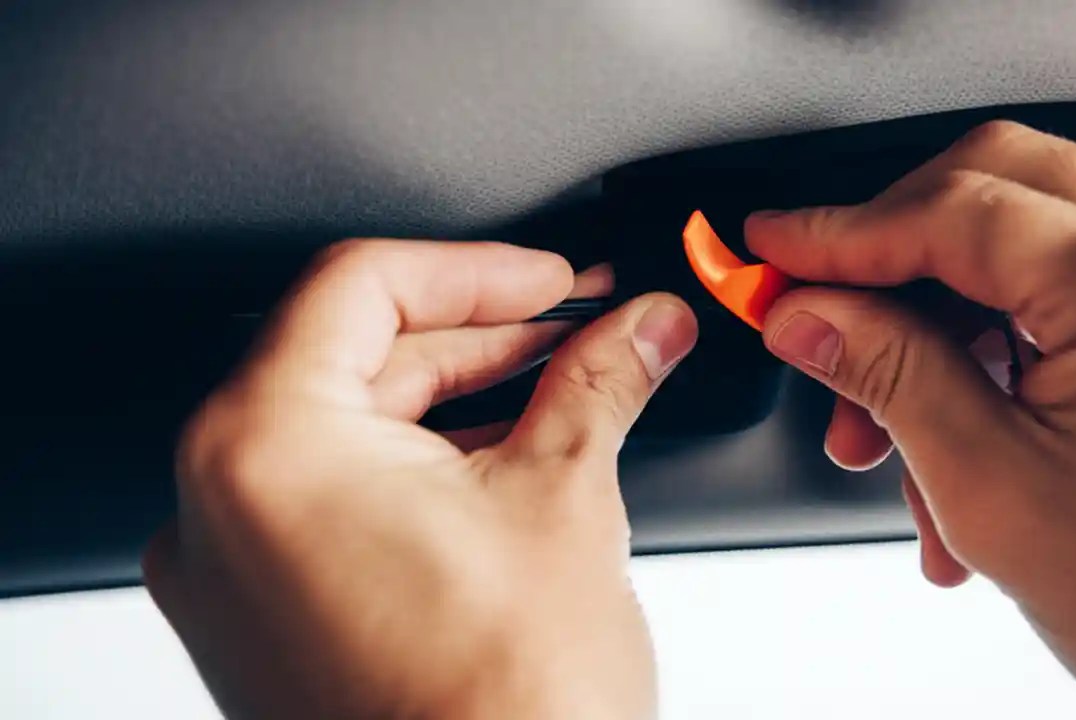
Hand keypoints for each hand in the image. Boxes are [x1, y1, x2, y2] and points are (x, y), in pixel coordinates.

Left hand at [143, 239, 697, 718]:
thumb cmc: (504, 716)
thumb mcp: (565, 499)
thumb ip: (603, 381)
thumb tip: (644, 327)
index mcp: (265, 448)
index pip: (362, 287)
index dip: (477, 270)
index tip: (553, 281)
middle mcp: (217, 508)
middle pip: (357, 357)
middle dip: (484, 337)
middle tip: (580, 331)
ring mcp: (234, 574)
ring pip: (351, 432)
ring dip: (460, 402)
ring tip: (561, 394)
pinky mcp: (265, 622)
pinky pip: (335, 504)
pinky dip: (418, 471)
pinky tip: (503, 466)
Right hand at [745, 121, 1075, 718]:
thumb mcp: (991, 487)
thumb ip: (886, 371)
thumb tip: (805, 314)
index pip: (949, 210)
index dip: (836, 234)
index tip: (769, 253)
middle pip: (987, 191)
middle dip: (886, 261)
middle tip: (815, 319)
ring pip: (1020, 244)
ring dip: (933, 322)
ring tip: (884, 436)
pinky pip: (1066, 288)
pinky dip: (992, 345)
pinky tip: (950, 436)